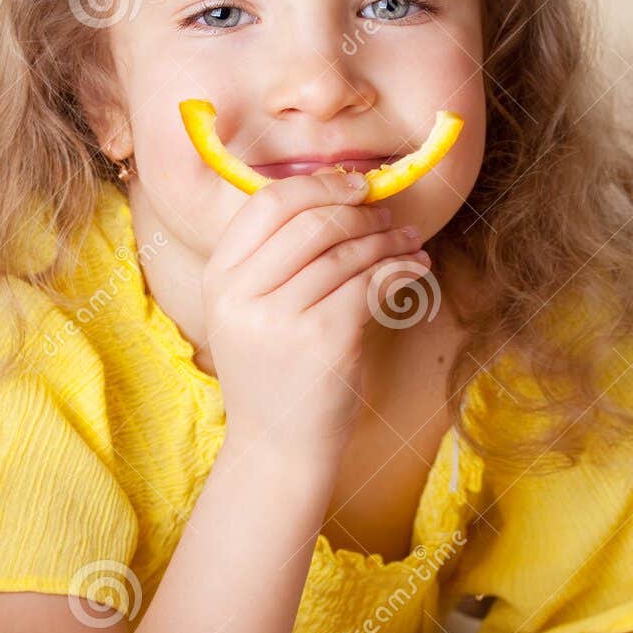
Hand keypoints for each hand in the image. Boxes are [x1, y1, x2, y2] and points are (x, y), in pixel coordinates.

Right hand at [203, 170, 431, 460]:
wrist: (278, 447)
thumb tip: (344, 194)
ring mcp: (280, 319)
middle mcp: (242, 295)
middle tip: (388, 217)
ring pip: (346, 253)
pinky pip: (370, 285)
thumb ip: (278, 259)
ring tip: (408, 243)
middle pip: (312, 222)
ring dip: (387, 241)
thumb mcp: (252, 312)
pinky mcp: (323, 341)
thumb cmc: (276, 374)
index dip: (319, 185)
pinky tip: (413, 270)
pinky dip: (399, 271)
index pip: (268, 203)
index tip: (357, 186)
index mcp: (219, 278)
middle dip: (360, 213)